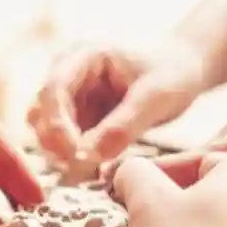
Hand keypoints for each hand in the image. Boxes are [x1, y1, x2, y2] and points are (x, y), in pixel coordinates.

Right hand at [28, 43, 207, 161]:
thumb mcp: (157, 97)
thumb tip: (88, 158)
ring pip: (46, 129)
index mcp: (84, 55)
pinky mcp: (77, 116)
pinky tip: (91, 169)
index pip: (53, 89)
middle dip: (56, 142)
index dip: (57, 124)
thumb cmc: (174, 71)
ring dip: (59, 152)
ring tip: (87, 172)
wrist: (185, 67)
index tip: (74, 153)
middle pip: (42, 111)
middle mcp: (68, 72)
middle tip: (80, 171)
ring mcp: (70, 95)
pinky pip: (63, 140)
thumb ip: (123, 126)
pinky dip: (72, 156)